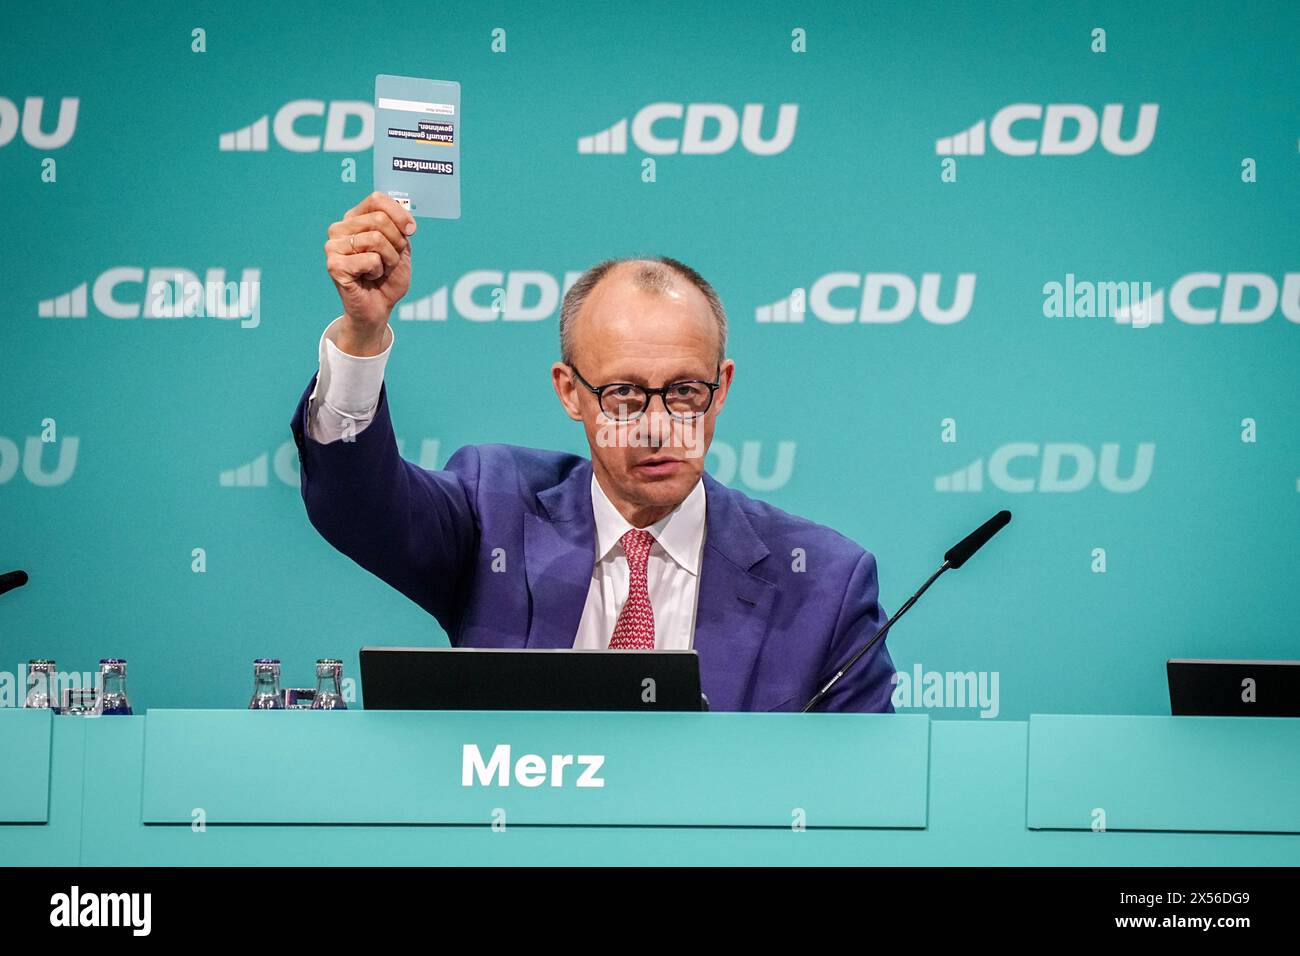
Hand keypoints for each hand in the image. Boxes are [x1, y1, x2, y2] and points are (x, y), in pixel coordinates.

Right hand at [324, 191, 417, 354]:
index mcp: (354, 219)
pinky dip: (378, 271)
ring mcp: (333, 246)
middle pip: (380, 220)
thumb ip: (400, 227)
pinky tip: (368, 278)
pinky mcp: (334, 265)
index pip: (377, 199)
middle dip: (396, 244)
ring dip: (389, 259)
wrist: (378, 308)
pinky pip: (370, 259)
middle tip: (390, 260)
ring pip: (377, 239)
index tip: (410, 231)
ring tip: (379, 270)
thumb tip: (405, 220)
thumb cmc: (388, 278)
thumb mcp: (401, 247)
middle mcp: (339, 228)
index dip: (399, 215)